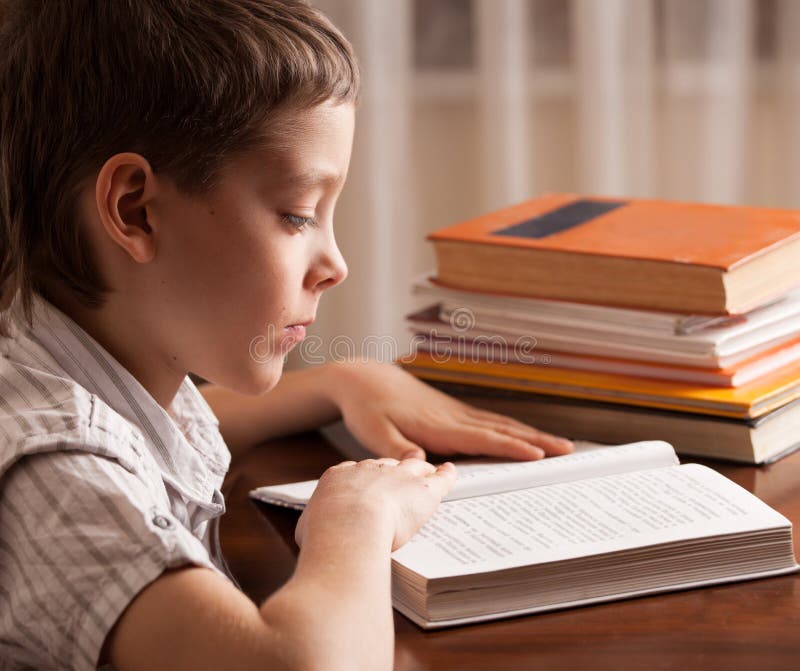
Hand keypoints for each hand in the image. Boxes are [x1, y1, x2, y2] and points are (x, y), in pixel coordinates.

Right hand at [295, 458, 456, 550]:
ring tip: (429, 472)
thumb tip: (313, 529)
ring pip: (414, 466)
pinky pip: (440, 477)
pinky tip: (451, 472)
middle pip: (386, 465)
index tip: (366, 488)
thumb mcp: (307, 527)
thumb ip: (314, 523)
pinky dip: (446, 474)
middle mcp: (370, 470)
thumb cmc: (324, 532)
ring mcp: (399, 476)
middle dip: (392, 474)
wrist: (349, 526)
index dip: (363, 480)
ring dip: (420, 470)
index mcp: (340, 476)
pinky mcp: (424, 489)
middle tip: (397, 485)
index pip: (355, 472)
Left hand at [324, 361, 572, 461]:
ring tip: (559, 445)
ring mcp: (455, 412)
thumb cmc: (368, 407)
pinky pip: (490, 421)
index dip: (511, 448)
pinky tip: (525, 435)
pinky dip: (513, 428)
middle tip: (568, 451)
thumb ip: (396, 450)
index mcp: (437, 425)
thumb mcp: (374, 433)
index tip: (538, 456)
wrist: (364, 378)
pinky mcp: (452, 412)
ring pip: (501, 423)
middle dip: (536, 441)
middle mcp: (453, 417)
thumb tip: (421, 464)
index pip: (482, 438)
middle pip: (502, 430)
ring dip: (531, 434)